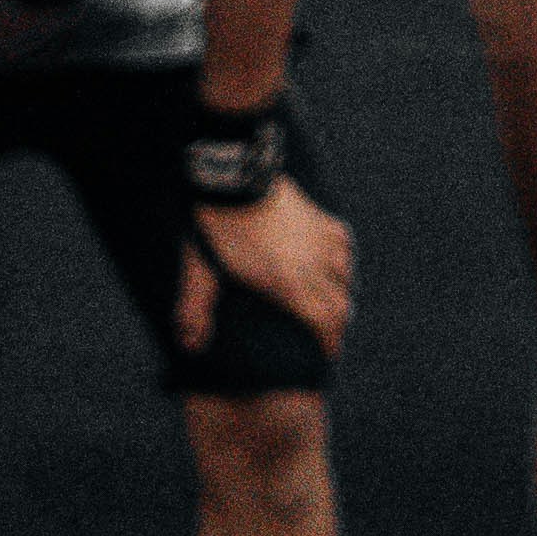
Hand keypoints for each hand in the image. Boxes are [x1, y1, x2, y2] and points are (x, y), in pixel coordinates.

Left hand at [183, 179, 357, 357]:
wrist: (236, 179)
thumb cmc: (219, 228)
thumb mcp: (202, 272)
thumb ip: (197, 311)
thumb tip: (189, 345)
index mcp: (289, 285)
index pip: (325, 323)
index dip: (331, 343)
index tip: (328, 356)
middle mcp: (314, 266)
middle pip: (342, 304)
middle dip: (338, 326)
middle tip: (329, 337)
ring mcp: (322, 240)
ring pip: (347, 276)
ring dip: (342, 294)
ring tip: (332, 305)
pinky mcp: (322, 218)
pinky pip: (345, 246)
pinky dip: (343, 263)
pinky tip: (336, 264)